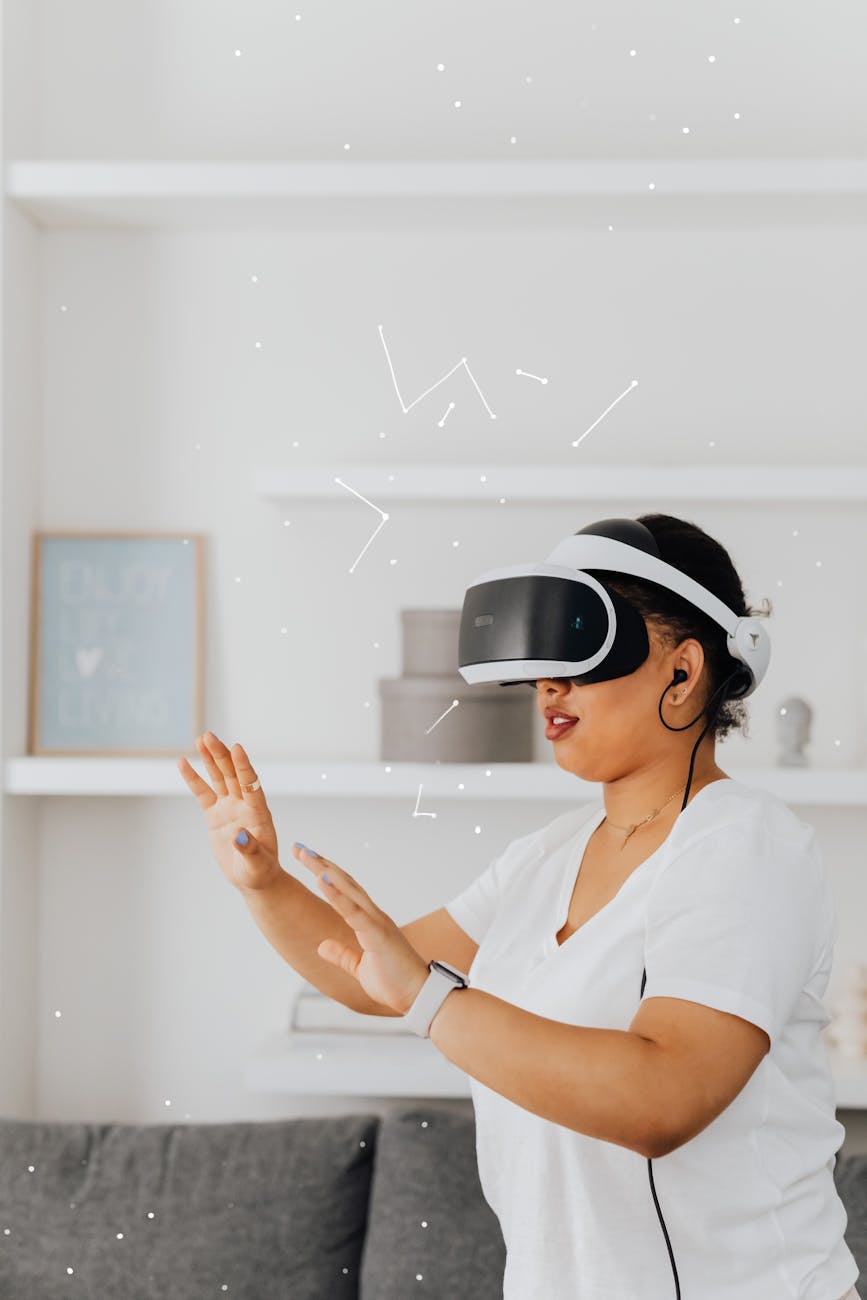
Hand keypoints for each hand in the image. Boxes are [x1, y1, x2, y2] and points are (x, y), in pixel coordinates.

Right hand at [177, 732, 282, 891]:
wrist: (253, 878)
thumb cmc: (260, 872)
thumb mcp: (257, 864)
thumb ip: (250, 849)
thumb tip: (240, 836)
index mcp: (258, 813)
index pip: (251, 785)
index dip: (244, 767)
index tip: (237, 748)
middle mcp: (244, 804)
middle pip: (232, 775)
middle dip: (221, 755)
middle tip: (209, 736)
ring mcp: (229, 807)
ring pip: (219, 778)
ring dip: (210, 759)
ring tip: (200, 739)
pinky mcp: (215, 814)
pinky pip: (203, 793)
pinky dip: (194, 778)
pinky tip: (183, 762)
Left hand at [295, 846, 429, 1015]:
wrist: (419, 997)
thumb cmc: (395, 982)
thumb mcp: (360, 968)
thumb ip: (342, 955)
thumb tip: (322, 946)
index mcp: (370, 922)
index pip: (345, 890)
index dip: (327, 873)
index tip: (307, 859)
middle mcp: (373, 916)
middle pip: (344, 882)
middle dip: (321, 864)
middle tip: (299, 848)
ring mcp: (376, 922)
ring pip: (348, 889)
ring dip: (325, 871)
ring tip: (306, 855)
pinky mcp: (377, 934)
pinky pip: (353, 911)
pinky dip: (337, 895)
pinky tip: (322, 880)